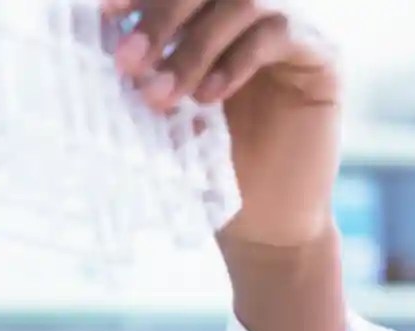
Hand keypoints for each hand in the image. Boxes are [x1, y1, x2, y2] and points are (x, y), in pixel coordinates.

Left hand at [102, 0, 349, 330]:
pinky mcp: (321, 57)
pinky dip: (236, 61)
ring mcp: (289, 30)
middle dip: (159, 17)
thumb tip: (93, 45)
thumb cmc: (203, 171)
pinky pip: (279, 34)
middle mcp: (248, 17)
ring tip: (163, 96)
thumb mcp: (160, 117)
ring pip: (242, 2)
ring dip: (193, 47)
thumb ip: (140, 76)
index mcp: (205, 21)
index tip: (102, 13)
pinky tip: (208, 98)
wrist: (260, 224)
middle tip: (127, 62)